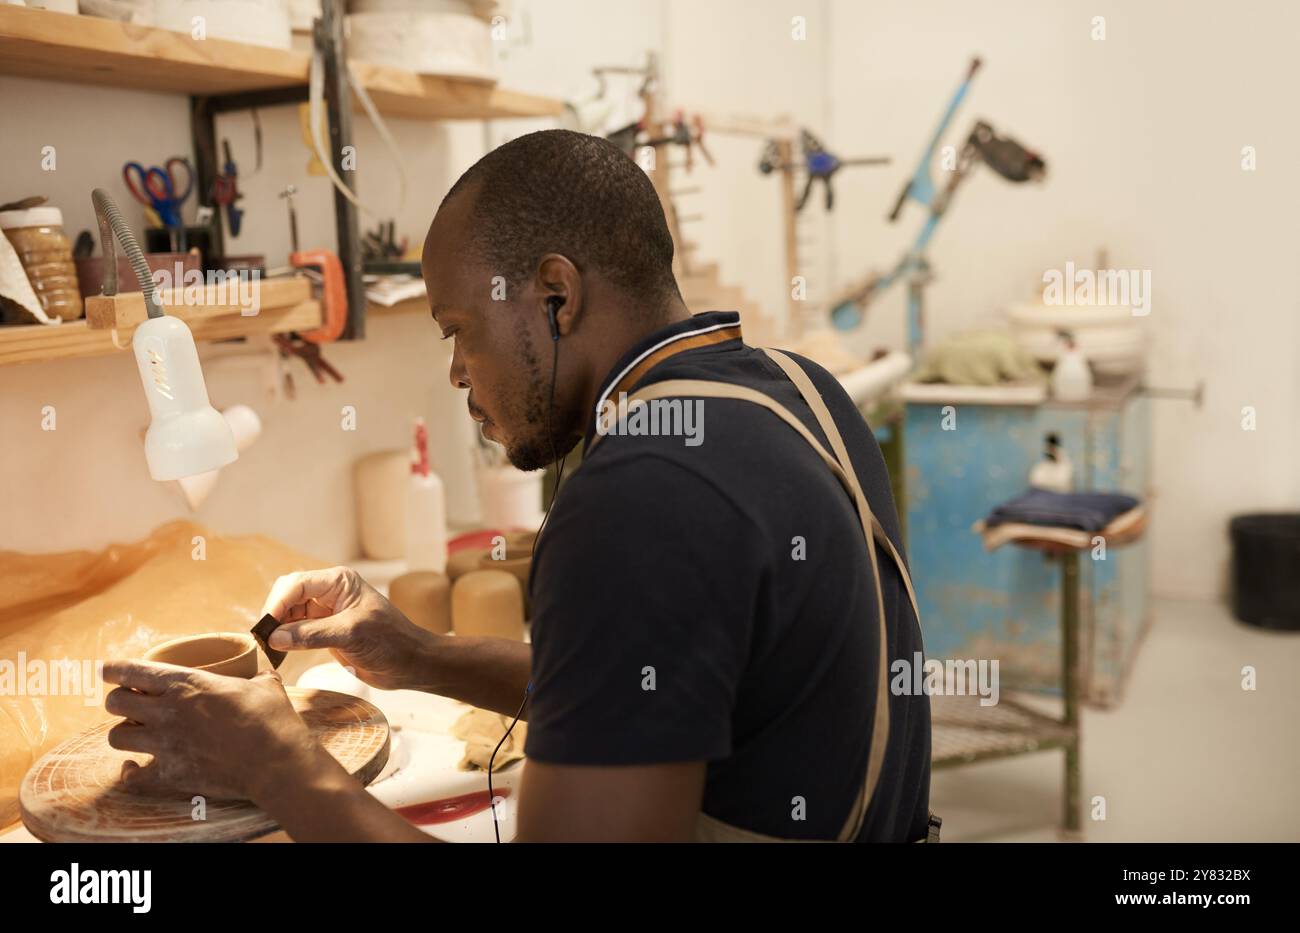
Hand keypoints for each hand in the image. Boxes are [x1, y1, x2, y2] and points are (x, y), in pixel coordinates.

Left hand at [102, 662, 312, 800]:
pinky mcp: (170, 775)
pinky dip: (130, 772)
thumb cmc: (272, 720)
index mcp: (187, 683)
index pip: (132, 671)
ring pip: (116, 737)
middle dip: (119, 701)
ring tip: (136, 734)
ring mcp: (165, 745)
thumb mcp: (266, 686)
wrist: (277, 763)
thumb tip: (263, 674)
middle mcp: (167, 712)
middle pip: (115, 703)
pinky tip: (134, 767)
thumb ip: (256, 677)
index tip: (107, 670)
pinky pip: (132, 776)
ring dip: (124, 734)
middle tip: (130, 704)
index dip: (114, 669)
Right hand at [261, 566, 436, 690]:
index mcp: (339, 581)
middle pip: (288, 594)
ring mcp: (326, 611)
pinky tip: (278, 650)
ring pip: (289, 612)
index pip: (297, 584)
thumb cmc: (390, 641)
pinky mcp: (325, 630)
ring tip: (267, 646)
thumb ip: (311, 634)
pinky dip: (285, 638)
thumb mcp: (351, 634)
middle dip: (274, 612)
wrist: (410, 663)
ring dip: (277, 627)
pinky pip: (296, 629)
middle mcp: (330, 592)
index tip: (266, 625)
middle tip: (263, 637)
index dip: (278, 602)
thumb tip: (274, 637)